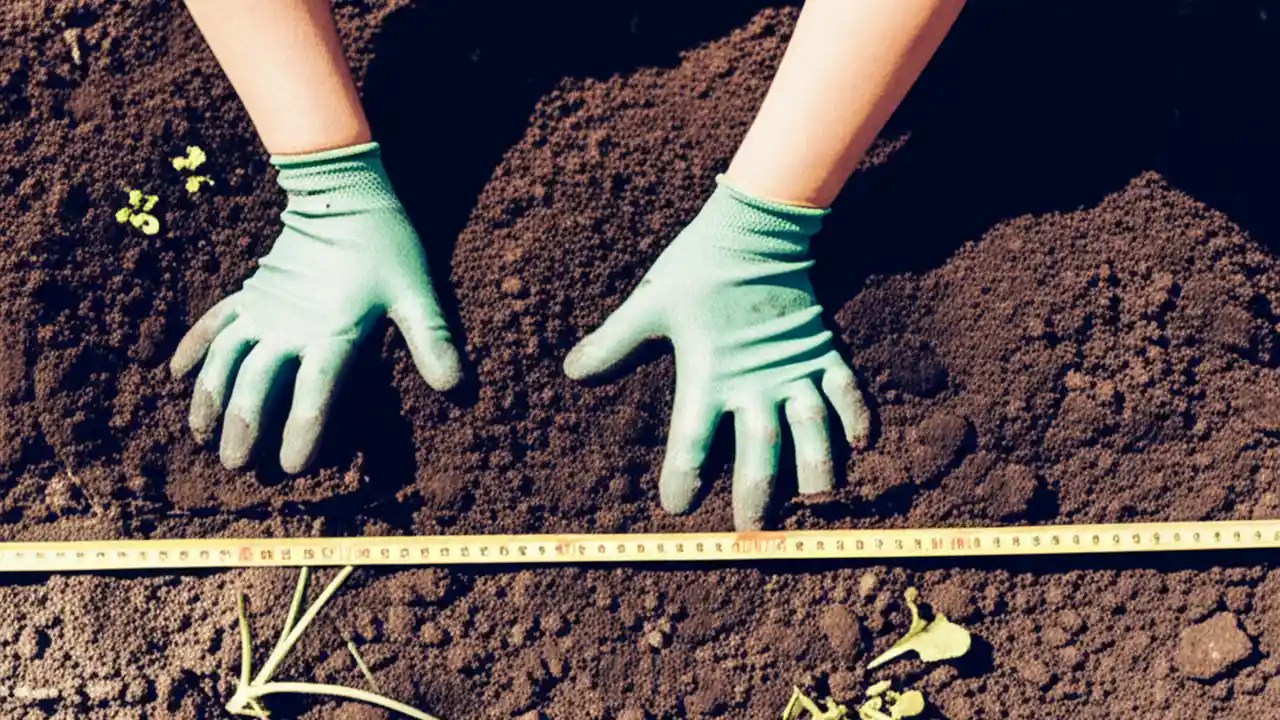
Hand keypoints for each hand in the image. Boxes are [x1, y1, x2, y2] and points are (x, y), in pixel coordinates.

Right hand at [171, 142, 459, 472]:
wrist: (343, 188)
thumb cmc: (385, 243)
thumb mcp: (416, 291)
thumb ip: (432, 340)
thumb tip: (455, 387)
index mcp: (332, 333)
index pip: (313, 396)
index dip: (302, 434)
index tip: (294, 466)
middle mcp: (288, 327)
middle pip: (254, 387)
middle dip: (243, 429)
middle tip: (237, 466)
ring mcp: (262, 309)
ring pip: (223, 361)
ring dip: (208, 400)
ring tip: (200, 437)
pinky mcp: (248, 292)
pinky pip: (212, 324)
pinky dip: (191, 348)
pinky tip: (175, 376)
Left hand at [564, 177, 870, 528]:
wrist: (754, 226)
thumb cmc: (696, 269)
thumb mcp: (649, 306)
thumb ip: (614, 343)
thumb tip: (571, 371)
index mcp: (708, 374)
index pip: (692, 440)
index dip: (683, 477)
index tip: (675, 507)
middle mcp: (755, 380)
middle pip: (760, 451)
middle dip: (757, 495)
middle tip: (752, 533)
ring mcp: (795, 367)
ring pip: (814, 429)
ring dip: (818, 467)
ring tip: (820, 503)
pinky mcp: (824, 350)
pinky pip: (848, 390)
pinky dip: (858, 416)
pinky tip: (865, 445)